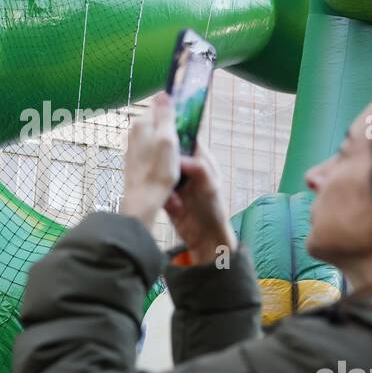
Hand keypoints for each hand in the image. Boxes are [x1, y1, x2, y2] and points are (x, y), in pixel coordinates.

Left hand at [119, 93, 180, 229]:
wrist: (143, 200)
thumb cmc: (158, 172)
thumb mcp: (168, 140)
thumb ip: (165, 116)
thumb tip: (163, 93)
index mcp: (142, 123)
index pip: (160, 106)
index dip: (174, 112)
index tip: (185, 122)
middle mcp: (134, 132)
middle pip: (157, 121)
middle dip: (171, 128)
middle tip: (183, 142)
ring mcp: (132, 146)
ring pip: (155, 136)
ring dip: (167, 143)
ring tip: (176, 156)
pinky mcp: (134, 159)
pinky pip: (151, 150)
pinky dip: (160, 155)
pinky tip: (166, 166)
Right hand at [163, 139, 237, 263]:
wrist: (206, 239)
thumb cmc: (214, 211)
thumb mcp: (211, 186)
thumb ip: (198, 168)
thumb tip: (178, 157)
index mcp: (201, 160)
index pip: (186, 138)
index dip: (175, 134)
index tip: (162, 134)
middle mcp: (187, 167)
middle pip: (169, 153)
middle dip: (163, 160)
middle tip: (161, 167)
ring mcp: (175, 181)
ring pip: (160, 170)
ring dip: (162, 181)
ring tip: (174, 195)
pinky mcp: (166, 194)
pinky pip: (157, 188)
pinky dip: (160, 196)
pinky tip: (172, 205)